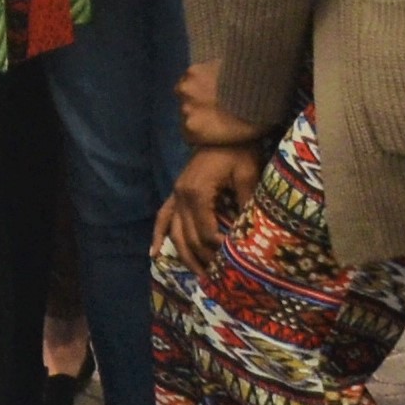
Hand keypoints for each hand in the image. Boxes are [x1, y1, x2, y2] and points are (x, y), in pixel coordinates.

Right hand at [161, 142, 263, 271]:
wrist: (224, 128)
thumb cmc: (238, 150)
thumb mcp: (247, 174)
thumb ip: (245, 202)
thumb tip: (250, 232)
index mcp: (198, 193)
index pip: (207, 232)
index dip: (220, 249)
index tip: (235, 261)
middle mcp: (182, 197)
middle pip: (190, 237)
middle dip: (204, 259)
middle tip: (219, 277)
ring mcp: (176, 194)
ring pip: (175, 233)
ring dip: (185, 256)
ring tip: (198, 275)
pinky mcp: (176, 192)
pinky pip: (163, 216)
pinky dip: (158, 234)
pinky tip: (154, 253)